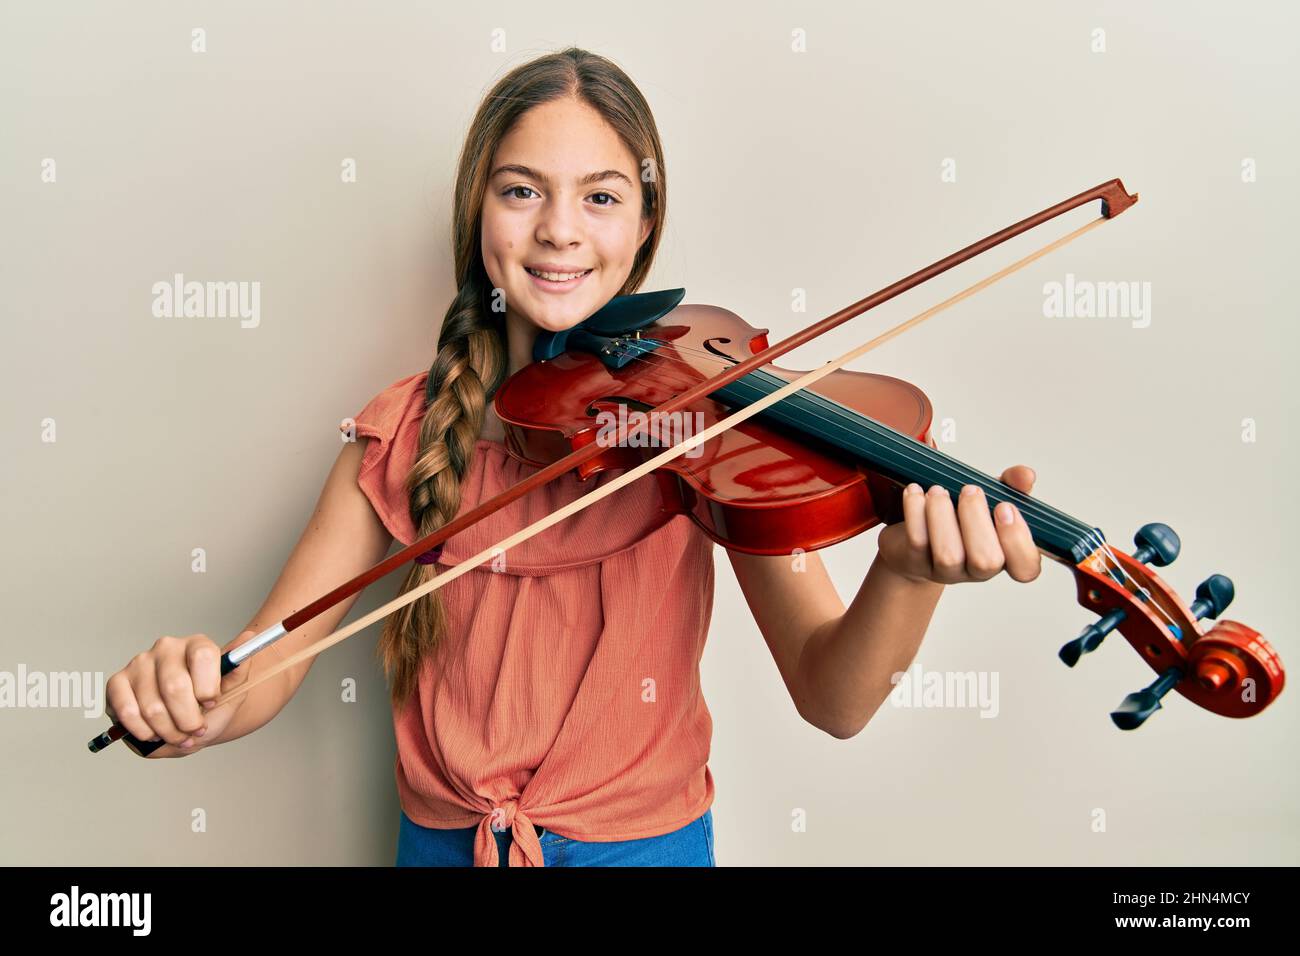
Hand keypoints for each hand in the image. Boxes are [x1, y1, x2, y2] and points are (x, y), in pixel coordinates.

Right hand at [105, 633, 248, 757]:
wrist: (192, 721)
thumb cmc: (213, 704)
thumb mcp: (234, 690)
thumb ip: (240, 666)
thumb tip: (250, 637)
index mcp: (197, 644)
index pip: (203, 657)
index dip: (208, 688)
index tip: (212, 703)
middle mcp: (166, 648)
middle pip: (175, 686)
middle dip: (188, 719)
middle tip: (196, 730)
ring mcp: (140, 664)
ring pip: (152, 706)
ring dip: (168, 731)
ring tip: (180, 735)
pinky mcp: (118, 683)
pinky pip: (126, 711)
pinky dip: (142, 730)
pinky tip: (154, 733)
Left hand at [876, 465, 1041, 585]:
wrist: (913, 538)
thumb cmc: (959, 517)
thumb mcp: (990, 498)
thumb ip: (1012, 486)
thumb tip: (1025, 475)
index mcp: (1004, 556)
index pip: (1026, 569)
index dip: (1018, 540)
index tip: (1004, 507)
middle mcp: (976, 570)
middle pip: (986, 561)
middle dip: (977, 519)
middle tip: (969, 490)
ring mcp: (945, 572)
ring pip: (948, 555)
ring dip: (942, 514)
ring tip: (938, 490)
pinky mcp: (915, 563)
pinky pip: (917, 541)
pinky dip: (916, 511)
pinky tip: (915, 492)